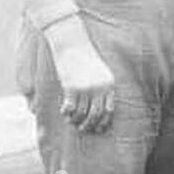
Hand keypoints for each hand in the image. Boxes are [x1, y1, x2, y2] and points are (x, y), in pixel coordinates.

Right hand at [44, 16, 114, 133]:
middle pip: (96, 115)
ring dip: (76, 120)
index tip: (98, 129)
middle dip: (89, 125)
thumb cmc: (85, 58)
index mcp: (109, 84)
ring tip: (71, 121)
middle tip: (82, 129)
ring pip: (81, 114)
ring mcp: (85, 88)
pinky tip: (64, 112)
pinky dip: (66, 113)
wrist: (73, 44)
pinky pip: (70, 108)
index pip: (109, 110)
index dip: (103, 123)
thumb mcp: (100, 72)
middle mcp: (99, 88)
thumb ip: (102, 88)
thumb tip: (101, 107)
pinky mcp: (71, 87)